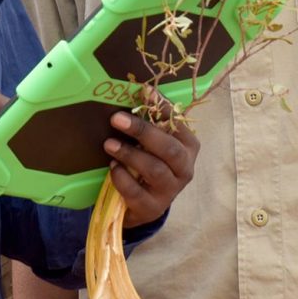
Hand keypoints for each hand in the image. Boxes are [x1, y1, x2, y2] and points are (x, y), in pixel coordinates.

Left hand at [104, 93, 199, 228]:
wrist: (144, 204)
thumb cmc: (150, 163)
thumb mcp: (154, 142)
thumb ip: (152, 120)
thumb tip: (143, 90)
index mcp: (188, 146)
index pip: (178, 123)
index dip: (162, 107)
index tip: (143, 92)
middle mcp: (185, 168)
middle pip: (169, 149)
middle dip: (143, 132)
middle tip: (116, 118)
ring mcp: (170, 190)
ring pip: (154, 170)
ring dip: (130, 154)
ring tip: (109, 144)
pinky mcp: (152, 208)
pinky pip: (137, 192)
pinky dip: (122, 178)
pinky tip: (112, 168)